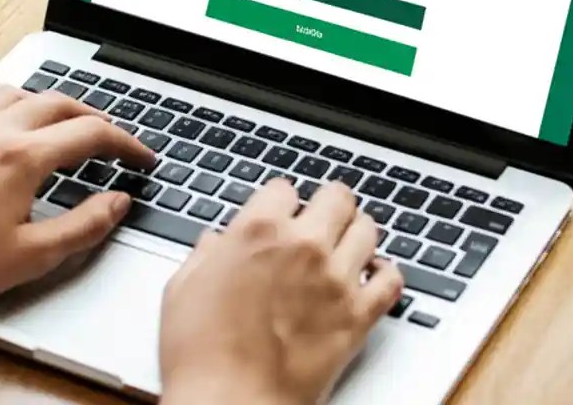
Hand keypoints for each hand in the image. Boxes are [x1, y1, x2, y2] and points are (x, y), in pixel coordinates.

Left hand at [0, 85, 154, 313]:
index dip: (127, 144)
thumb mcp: (32, 256)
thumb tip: (117, 202)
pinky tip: (6, 125)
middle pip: (61, 103)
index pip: (92, 135)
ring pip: (21, 92)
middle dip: (95, 119)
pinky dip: (5, 105)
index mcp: (22, 157)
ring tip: (67, 126)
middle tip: (113, 141)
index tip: (141, 157)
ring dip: (52, 105)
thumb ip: (84, 225)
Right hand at [159, 180, 403, 404]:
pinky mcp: (358, 316)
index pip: (284, 189)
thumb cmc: (200, 354)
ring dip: (356, 233)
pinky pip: (391, 280)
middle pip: (336, 198)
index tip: (279, 213)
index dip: (280, 202)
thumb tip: (214, 243)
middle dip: (327, 205)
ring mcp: (336, 280)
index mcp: (258, 232)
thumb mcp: (181, 291)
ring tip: (347, 243)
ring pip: (368, 230)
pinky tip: (372, 276)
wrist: (229, 404)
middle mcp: (304, 247)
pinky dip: (385, 274)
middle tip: (322, 217)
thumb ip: (204, 256)